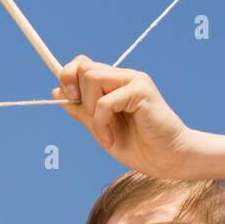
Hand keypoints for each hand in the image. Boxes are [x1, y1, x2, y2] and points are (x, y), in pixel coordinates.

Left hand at [51, 56, 200, 178]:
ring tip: (105, 131)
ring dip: (90, 109)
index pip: (82, 63)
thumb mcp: (100, 128)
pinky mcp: (142, 91)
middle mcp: (124, 76)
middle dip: (77, 95)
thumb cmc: (139, 146)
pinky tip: (110, 139)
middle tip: (90, 118)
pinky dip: (101, 124)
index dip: (68, 77)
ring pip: (91, 78)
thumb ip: (81, 110)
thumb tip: (55, 91)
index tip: (68, 100)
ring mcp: (134, 81)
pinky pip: (105, 102)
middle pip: (83, 68)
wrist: (169, 160)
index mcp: (114, 82)